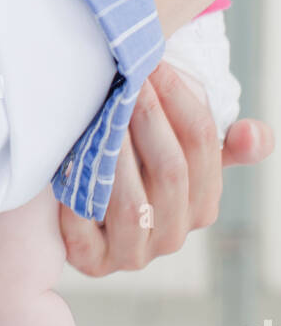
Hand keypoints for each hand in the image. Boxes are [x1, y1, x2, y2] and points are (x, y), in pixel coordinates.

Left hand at [60, 62, 273, 275]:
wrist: (83, 207)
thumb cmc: (136, 168)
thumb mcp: (178, 151)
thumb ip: (220, 142)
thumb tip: (258, 134)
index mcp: (201, 205)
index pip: (203, 145)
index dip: (180, 98)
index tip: (154, 64)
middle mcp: (172, 235)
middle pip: (171, 170)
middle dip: (149, 117)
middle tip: (126, 80)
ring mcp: (132, 253)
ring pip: (133, 205)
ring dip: (117, 153)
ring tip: (102, 113)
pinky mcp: (91, 261)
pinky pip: (84, 233)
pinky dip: (77, 199)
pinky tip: (68, 163)